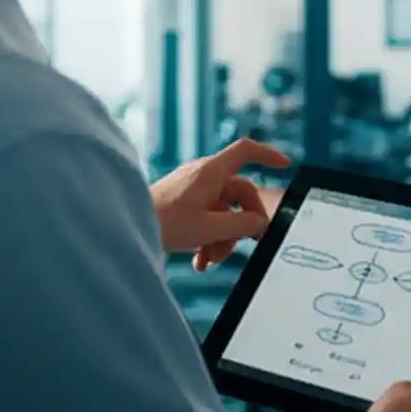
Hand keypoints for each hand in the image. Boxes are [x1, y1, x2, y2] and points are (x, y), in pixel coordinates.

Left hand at [150, 138, 289, 256]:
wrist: (125, 228)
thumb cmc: (163, 223)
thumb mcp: (210, 229)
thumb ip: (242, 226)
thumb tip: (260, 223)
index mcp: (211, 172)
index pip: (245, 151)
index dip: (267, 155)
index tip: (285, 165)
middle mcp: (204, 176)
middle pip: (240, 194)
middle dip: (242, 224)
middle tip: (247, 244)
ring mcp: (193, 190)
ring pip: (224, 211)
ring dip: (223, 238)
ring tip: (209, 260)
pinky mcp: (183, 204)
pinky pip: (208, 218)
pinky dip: (209, 238)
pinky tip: (200, 260)